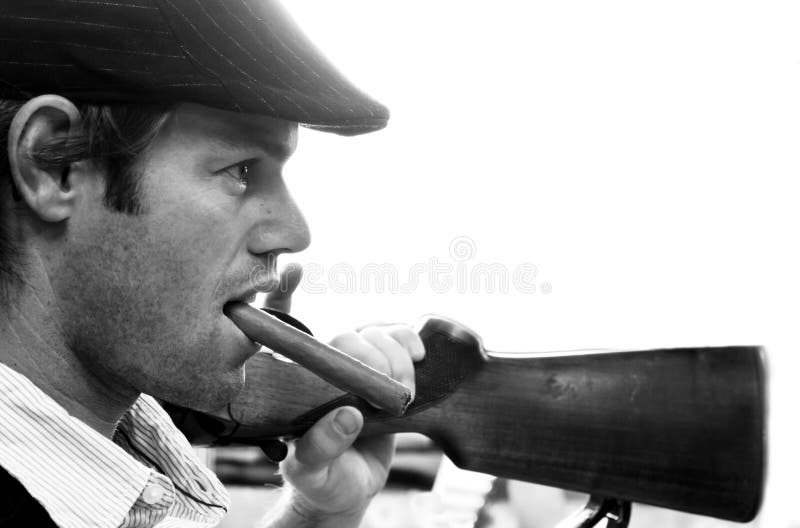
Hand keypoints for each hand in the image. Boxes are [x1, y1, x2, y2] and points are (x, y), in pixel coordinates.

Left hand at [260, 264, 424, 525]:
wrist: (351, 487)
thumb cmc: (322, 479)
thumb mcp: (312, 473)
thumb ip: (321, 447)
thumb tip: (348, 415)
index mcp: (296, 385)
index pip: (282, 331)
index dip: (285, 296)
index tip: (297, 272)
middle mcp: (325, 367)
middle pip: (346, 336)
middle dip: (371, 357)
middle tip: (385, 390)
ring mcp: (358, 365)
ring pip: (376, 334)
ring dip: (396, 358)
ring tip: (404, 394)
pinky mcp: (387, 368)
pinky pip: (400, 339)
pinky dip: (411, 341)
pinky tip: (419, 357)